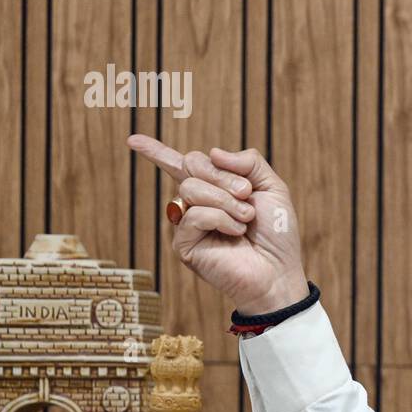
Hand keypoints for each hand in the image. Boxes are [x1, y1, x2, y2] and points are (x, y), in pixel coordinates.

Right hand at [127, 134, 308, 314]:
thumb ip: (249, 162)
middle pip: (192, 165)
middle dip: (224, 176)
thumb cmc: (277, 234)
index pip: (182, 165)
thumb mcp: (272, 188)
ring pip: (191, 188)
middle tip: (247, 195)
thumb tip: (212, 152)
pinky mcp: (184, 245)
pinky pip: (195, 215)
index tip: (132, 140)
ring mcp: (188, 224)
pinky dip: (221, 219)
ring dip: (226, 200)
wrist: (278, 271)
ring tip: (246, 218)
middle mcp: (197, 204)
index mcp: (215, 189)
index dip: (156, 152)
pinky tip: (236, 232)